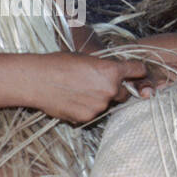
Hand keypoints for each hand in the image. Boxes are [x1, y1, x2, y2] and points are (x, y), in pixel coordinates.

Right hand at [31, 53, 149, 123]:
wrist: (37, 80)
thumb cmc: (59, 64)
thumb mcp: (86, 58)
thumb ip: (104, 67)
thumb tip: (113, 73)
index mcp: (112, 71)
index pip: (138, 70)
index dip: (138, 71)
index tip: (136, 72)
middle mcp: (110, 90)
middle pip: (125, 93)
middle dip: (116, 89)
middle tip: (98, 84)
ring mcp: (99, 106)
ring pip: (107, 104)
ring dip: (99, 100)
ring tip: (78, 91)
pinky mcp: (87, 118)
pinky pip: (93, 114)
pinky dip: (86, 109)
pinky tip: (72, 100)